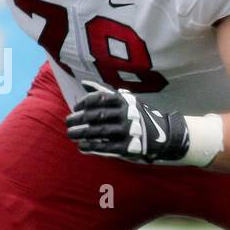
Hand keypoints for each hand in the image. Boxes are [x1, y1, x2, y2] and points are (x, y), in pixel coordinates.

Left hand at [65, 79, 190, 163]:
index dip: (83, 103)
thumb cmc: (137, 116)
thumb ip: (105, 92)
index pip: (98, 99)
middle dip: (78, 119)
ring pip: (98, 131)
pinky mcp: (128, 147)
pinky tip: (81, 147)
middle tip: (67, 122)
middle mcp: (126, 114)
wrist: (162, 135)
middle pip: (96, 115)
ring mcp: (127, 131)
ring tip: (70, 134)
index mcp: (124, 101)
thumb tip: (84, 82)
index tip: (75, 108)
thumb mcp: (125, 100)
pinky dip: (91, 146)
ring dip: (81, 133)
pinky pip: (105, 147)